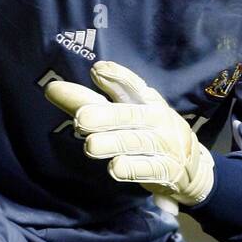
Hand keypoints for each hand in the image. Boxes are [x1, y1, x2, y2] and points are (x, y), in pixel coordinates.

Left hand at [45, 60, 214, 211]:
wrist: (189, 168)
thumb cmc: (149, 133)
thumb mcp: (126, 113)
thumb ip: (90, 102)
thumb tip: (51, 88)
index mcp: (147, 101)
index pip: (133, 86)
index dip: (118, 78)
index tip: (97, 70)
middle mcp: (157, 119)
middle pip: (130, 115)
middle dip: (106, 116)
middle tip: (80, 118)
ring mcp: (163, 145)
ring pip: (135, 142)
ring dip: (113, 143)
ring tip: (90, 146)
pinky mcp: (165, 170)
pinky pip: (148, 168)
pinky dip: (132, 168)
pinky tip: (115, 167)